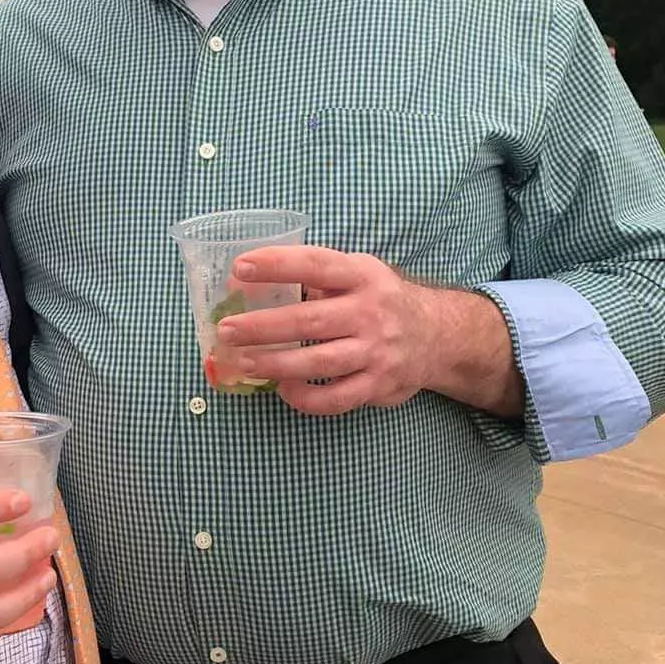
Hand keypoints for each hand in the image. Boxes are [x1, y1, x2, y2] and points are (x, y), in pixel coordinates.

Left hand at [213, 245, 436, 414]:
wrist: (438, 335)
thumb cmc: (381, 300)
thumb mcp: (358, 274)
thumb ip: (315, 278)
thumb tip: (251, 285)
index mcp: (362, 275)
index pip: (316, 265)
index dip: (277, 265)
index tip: (240, 268)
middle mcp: (371, 312)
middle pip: (310, 320)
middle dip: (263, 326)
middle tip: (226, 330)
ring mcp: (376, 351)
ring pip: (320, 363)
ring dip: (276, 364)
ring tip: (243, 362)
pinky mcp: (378, 385)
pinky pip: (337, 398)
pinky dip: (306, 398)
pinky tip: (283, 390)